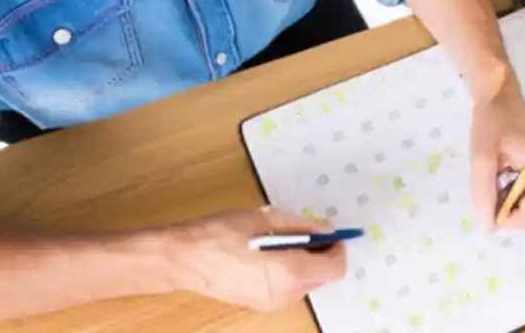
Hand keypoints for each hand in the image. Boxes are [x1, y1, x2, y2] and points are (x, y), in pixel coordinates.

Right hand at [168, 207, 345, 311]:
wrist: (187, 258)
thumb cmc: (225, 233)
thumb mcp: (269, 218)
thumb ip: (305, 225)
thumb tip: (328, 229)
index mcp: (292, 272)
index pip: (335, 268)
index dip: (338, 249)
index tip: (330, 234)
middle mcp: (286, 294)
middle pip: (322, 277)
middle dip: (320, 255)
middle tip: (304, 233)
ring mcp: (272, 304)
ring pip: (305, 283)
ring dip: (303, 263)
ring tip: (279, 242)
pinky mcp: (260, 305)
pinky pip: (287, 289)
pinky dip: (288, 272)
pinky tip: (267, 256)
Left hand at [469, 73, 524, 229]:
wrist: (499, 98)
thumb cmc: (492, 123)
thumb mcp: (482, 157)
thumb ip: (485, 192)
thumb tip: (489, 226)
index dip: (516, 219)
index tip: (492, 216)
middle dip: (518, 217)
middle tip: (493, 209)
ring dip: (518, 210)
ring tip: (496, 197)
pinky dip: (520, 200)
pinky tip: (503, 189)